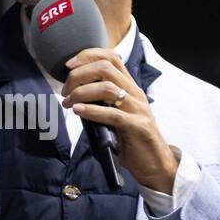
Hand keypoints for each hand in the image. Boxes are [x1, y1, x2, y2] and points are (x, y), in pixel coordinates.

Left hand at [59, 47, 178, 192]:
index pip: (111, 58)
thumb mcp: (116, 115)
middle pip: (105, 68)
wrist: (155, 163)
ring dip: (81, 92)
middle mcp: (135, 93)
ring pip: (106, 87)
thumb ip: (101, 103)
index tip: (69, 65)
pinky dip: (91, 111)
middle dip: (79, 74)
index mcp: (130, 87)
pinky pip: (112, 114)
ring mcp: (137, 109)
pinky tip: (78, 111)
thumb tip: (73, 97)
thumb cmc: (131, 140)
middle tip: (65, 90)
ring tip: (68, 103)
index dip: (88, 56)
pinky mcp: (137, 127)